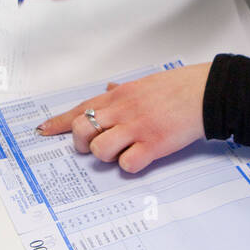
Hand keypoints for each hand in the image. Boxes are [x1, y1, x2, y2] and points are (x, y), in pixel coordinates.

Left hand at [36, 63, 211, 172]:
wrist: (205, 93)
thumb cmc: (177, 88)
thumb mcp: (144, 83)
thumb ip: (123, 91)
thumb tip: (109, 91)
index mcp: (120, 96)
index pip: (80, 109)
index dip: (59, 122)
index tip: (44, 131)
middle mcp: (123, 111)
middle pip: (82, 130)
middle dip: (83, 143)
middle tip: (93, 147)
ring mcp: (137, 128)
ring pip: (100, 149)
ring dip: (106, 156)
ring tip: (121, 152)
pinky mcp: (153, 145)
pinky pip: (127, 163)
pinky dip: (129, 166)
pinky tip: (140, 158)